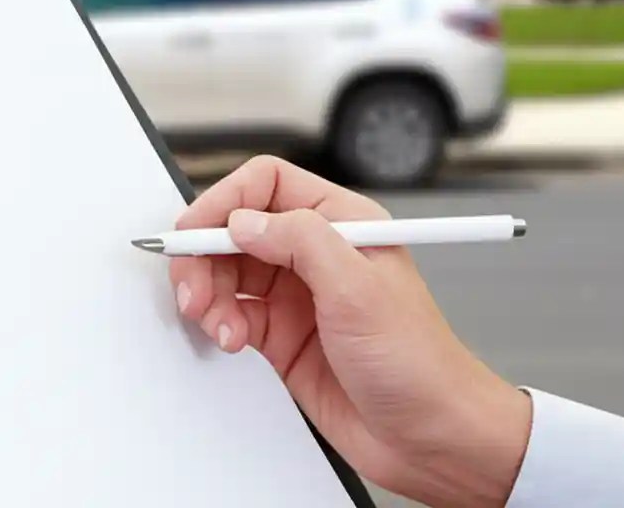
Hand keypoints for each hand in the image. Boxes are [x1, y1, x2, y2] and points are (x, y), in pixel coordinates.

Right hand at [172, 156, 531, 507]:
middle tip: (192, 287)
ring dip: (208, 293)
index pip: (266, 185)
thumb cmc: (420, 363)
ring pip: (227, 272)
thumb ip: (299, 241)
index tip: (195, 232)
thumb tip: (242, 221)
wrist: (432, 437)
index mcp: (342, 223)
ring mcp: (297, 295)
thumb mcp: (359, 290)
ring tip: (214, 320)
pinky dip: (219, 322)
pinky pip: (232, 313)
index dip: (223, 203)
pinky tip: (230, 339)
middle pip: (236, 229)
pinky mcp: (282, 335)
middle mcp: (316, 254)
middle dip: (205, 254)